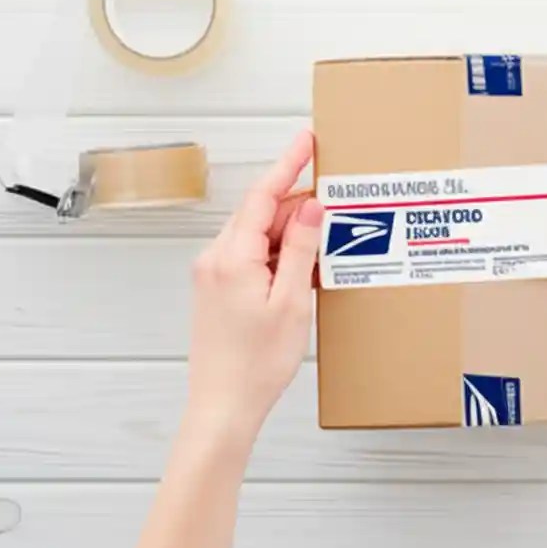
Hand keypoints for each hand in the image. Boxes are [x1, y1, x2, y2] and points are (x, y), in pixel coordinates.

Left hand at [186, 130, 324, 439]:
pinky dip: (276, 252)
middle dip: (296, 202)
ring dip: (288, 230)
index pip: (263, 195)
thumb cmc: (256, 364)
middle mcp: (215, 259)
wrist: (223, 406)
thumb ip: (299, 249)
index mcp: (231, 257)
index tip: (307, 141)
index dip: (288, 164)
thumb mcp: (291, 301)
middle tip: (334, 196)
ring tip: (324, 237)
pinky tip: (300, 264)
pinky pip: (249, 255)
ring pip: (256, 234)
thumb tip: (311, 208)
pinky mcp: (216, 289)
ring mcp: (212, 274)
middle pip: (260, 213)